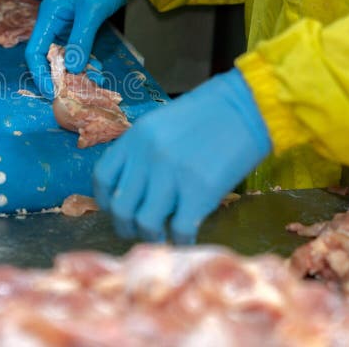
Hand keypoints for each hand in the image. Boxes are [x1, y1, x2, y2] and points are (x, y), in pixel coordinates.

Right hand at [25, 0, 142, 97]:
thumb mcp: (92, 10)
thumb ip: (81, 39)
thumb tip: (71, 69)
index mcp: (49, 14)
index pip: (35, 51)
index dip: (40, 74)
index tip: (53, 92)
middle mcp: (54, 20)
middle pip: (46, 55)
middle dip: (54, 76)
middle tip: (68, 95)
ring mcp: (67, 22)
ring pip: (61, 53)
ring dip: (69, 71)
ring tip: (80, 88)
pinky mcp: (80, 24)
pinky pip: (75, 47)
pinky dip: (80, 61)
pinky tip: (90, 72)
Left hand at [93, 69, 271, 243]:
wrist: (246, 108)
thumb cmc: (206, 115)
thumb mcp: (161, 125)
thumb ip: (142, 153)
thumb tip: (133, 189)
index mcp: (134, 138)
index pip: (102, 178)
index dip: (105, 200)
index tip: (115, 209)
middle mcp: (147, 157)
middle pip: (120, 207)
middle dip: (125, 226)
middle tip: (137, 230)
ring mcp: (171, 175)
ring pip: (145, 223)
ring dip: (150, 236)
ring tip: (160, 235)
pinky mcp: (199, 192)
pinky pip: (179, 229)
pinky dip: (180, 240)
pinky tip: (185, 237)